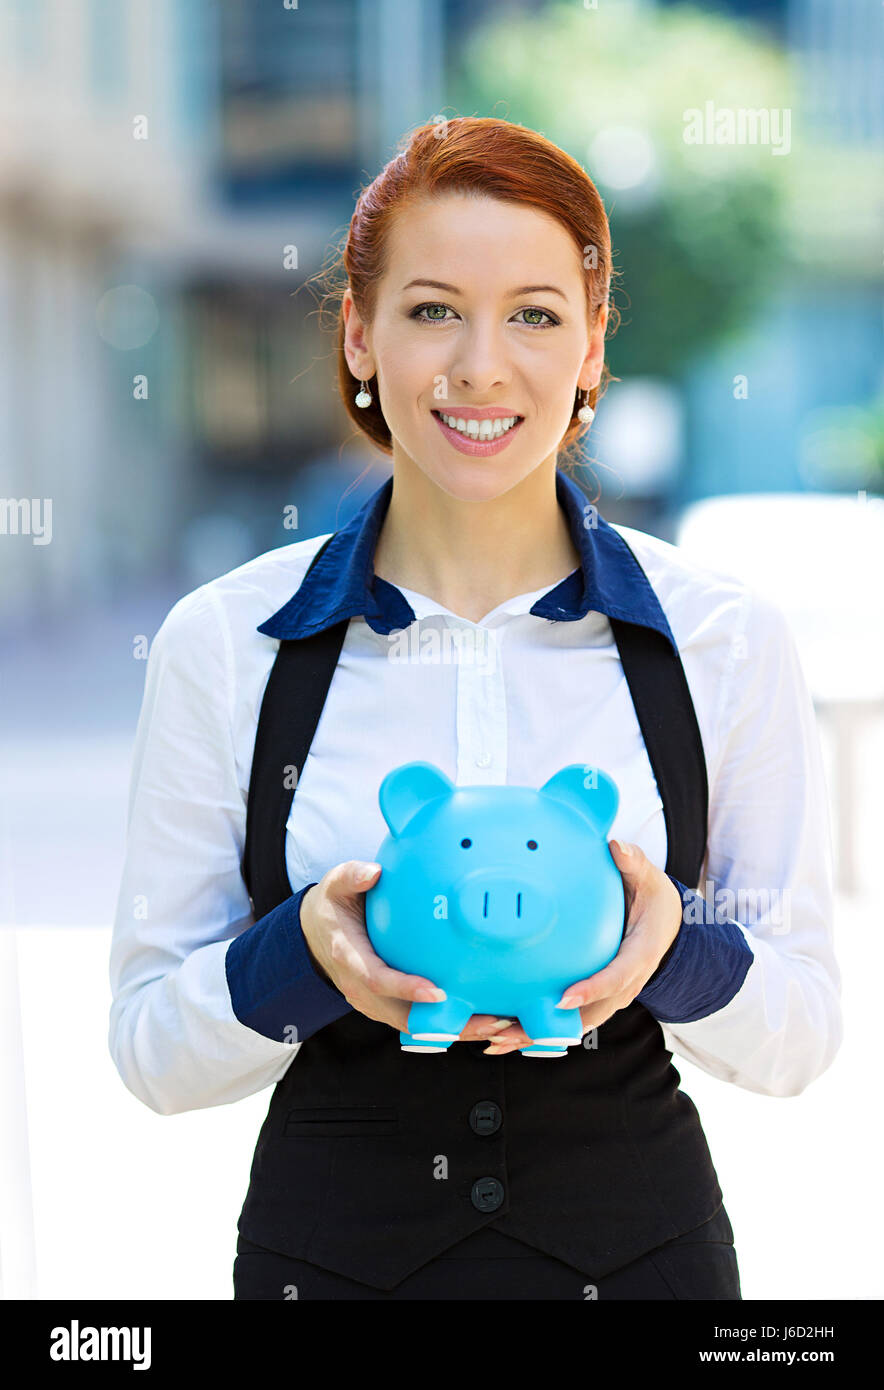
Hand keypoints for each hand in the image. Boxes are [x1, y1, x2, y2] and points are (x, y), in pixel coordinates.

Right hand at [300, 861, 514, 1044]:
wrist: (317, 936)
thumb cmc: (334, 907)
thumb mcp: (335, 885)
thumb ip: (353, 876)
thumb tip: (375, 871)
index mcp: (351, 959)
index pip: (378, 979)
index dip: (406, 989)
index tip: (438, 991)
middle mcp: (363, 990)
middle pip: (407, 1018)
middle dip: (448, 1024)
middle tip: (493, 1019)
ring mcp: (376, 1004)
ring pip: (419, 1027)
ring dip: (458, 1030)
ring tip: (503, 1023)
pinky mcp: (389, 1008)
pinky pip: (421, 1022)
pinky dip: (452, 1024)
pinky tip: (487, 1016)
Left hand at [480, 839, 683, 1054]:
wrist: (667, 928)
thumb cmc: (654, 902)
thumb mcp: (650, 880)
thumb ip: (632, 863)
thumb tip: (615, 846)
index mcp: (637, 958)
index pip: (615, 978)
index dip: (590, 990)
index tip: (561, 998)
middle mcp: (622, 987)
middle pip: (585, 1016)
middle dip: (548, 1027)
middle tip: (507, 1030)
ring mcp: (607, 998)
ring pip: (570, 1026)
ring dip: (533, 1035)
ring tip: (492, 1039)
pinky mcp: (592, 1000)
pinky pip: (563, 1020)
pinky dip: (535, 1028)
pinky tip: (498, 1032)